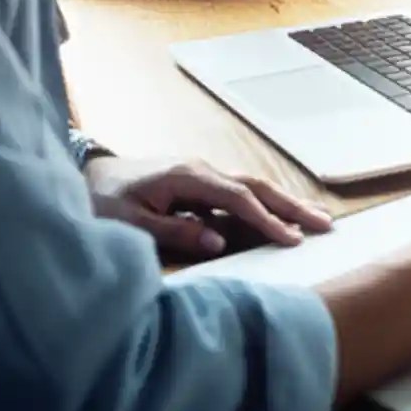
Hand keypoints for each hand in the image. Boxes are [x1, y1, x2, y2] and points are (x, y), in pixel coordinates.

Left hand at [84, 156, 332, 261]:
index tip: (292, 240)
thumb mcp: (129, 222)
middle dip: (292, 206)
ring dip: (284, 204)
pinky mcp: (200, 184)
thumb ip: (173, 231)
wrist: (85, 176)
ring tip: (316, 220)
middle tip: (325, 225)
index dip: (267, 220)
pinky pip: (240, 194)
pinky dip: (265, 205)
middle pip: (256, 187)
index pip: (238, 199)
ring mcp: (202, 174)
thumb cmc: (102, 201)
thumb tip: (218, 240)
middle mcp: (201, 170)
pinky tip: (281, 219)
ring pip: (252, 188)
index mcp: (188, 177)